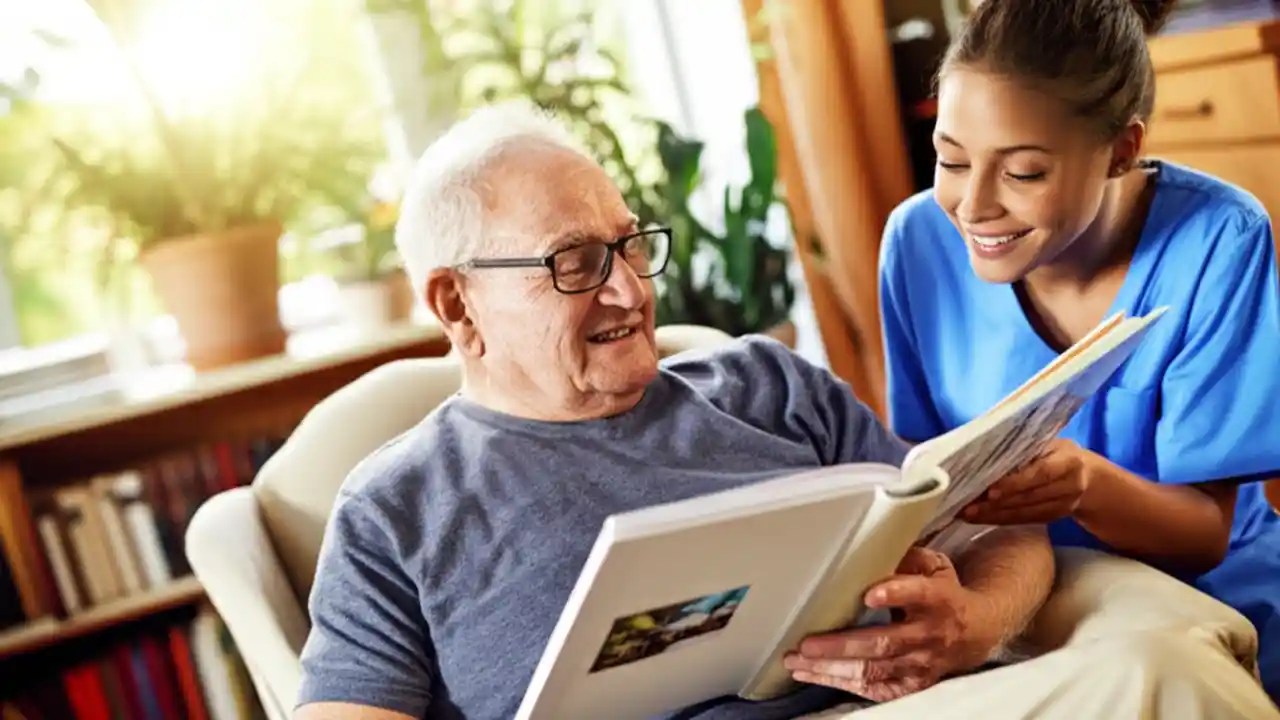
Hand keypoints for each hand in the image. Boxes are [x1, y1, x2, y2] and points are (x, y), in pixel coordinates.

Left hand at [782, 547, 999, 701]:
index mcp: (938, 598)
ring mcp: (920, 664)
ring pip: (873, 670)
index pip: (918, 594)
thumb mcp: (934, 567)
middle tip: (806, 644)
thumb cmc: (944, 595)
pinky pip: (874, 688)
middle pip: (884, 643)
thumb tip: (870, 545)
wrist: (978, 633)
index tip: (870, 594)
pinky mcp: (912, 683)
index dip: (895, 594)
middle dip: (842, 645)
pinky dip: (841, 683)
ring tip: (797, 661)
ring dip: (831, 668)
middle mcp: (929, 634)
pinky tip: (813, 674)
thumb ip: (904, 557)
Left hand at [962, 439, 1094, 524]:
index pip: (1040, 474)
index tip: (991, 491)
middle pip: (1029, 498)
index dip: (1015, 484)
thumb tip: (984, 452)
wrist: (1089, 477)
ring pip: (1024, 513)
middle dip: (995, 504)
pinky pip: (1024, 520)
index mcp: (1069, 462)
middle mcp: (1070, 487)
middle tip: (966, 506)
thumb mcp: (1049, 443)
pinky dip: (1000, 519)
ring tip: (967, 514)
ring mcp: (1064, 506)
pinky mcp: (1053, 518)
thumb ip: (1025, 449)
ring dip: (993, 515)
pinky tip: (979, 518)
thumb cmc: (1058, 452)